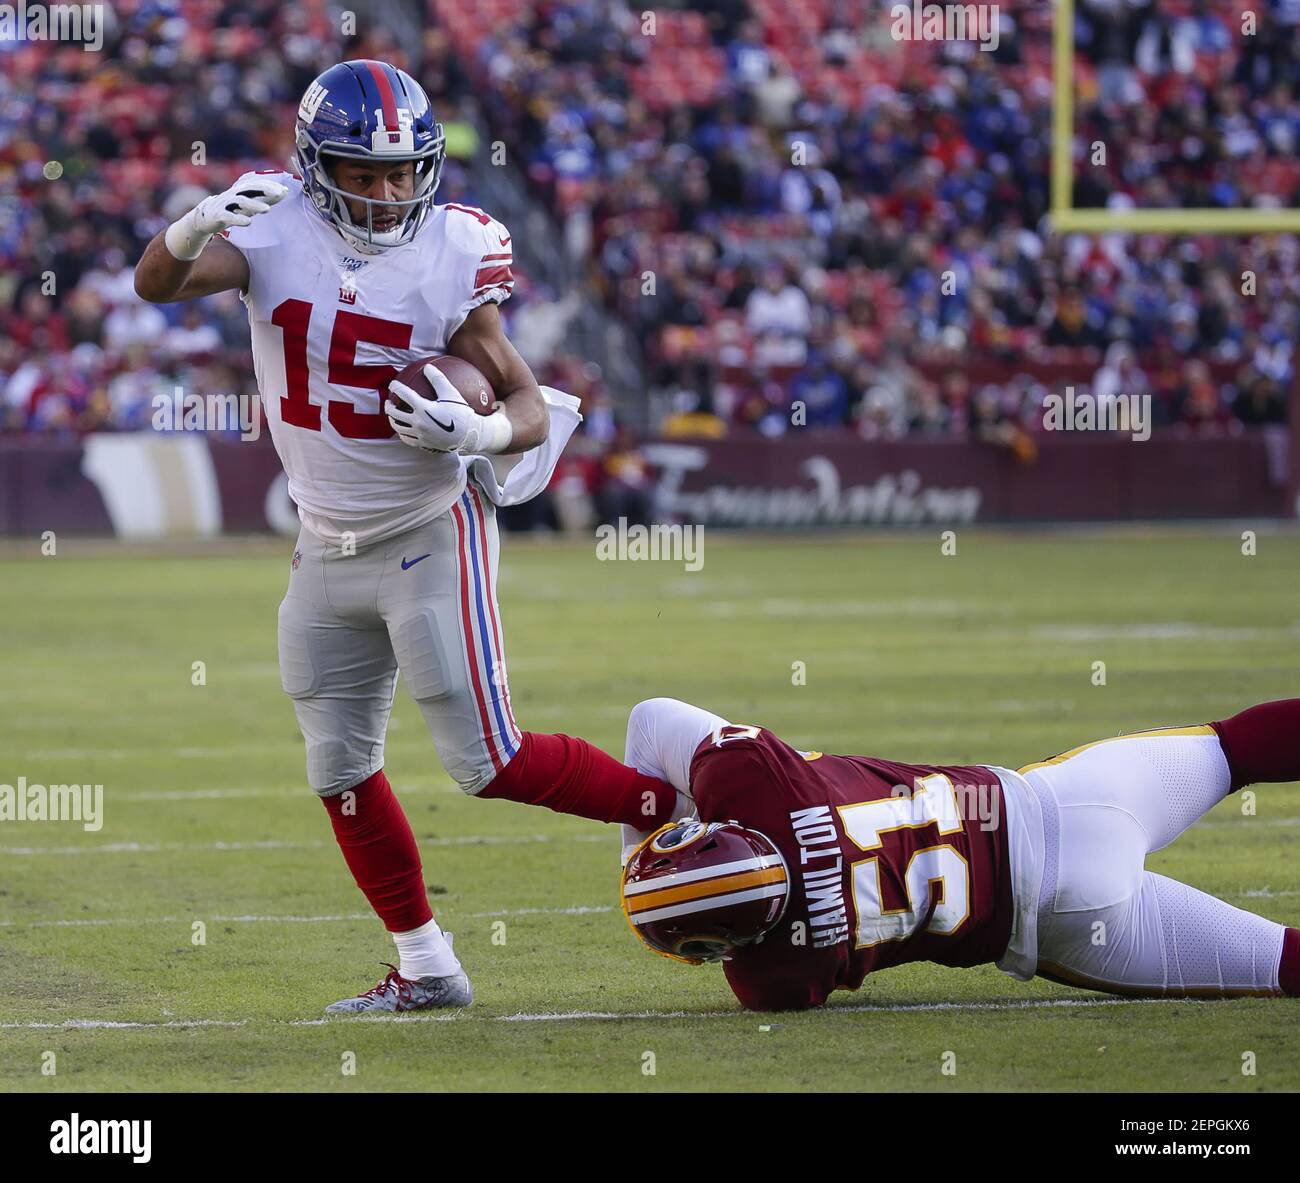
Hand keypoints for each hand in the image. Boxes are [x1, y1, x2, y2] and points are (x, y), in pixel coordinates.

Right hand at [164, 172, 288, 260]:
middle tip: (279, 194)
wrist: (203, 219)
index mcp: (239, 192)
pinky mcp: (217, 216)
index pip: (256, 185)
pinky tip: (248, 222)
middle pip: (249, 189)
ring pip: (240, 202)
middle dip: (265, 190)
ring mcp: (224, 204)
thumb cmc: (229, 211)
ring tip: (267, 210)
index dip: (270, 186)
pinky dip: (238, 219)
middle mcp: (232, 195)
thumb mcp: (246, 204)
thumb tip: (283, 192)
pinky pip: (228, 216)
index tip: (284, 191)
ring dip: (255, 205)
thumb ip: (263, 199)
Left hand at [385, 363, 512, 454]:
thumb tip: (428, 367)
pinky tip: (404, 431)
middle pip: (395, 413)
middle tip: (389, 402)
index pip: (403, 394)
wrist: (470, 436)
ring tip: (393, 416)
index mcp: (423, 408)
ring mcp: (420, 435)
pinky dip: (402, 434)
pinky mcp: (423, 444)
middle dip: (389, 406)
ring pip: (399, 428)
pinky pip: (408, 439)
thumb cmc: (462, 413)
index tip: (393, 384)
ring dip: (393, 421)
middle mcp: (418, 422)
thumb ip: (438, 379)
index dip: (395, 387)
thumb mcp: (451, 393)